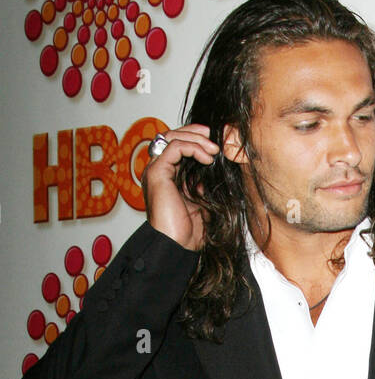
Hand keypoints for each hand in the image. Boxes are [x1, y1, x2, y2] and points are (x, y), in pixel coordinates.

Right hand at [141, 124, 219, 250]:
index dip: (194, 140)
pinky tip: (206, 158)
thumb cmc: (187, 232)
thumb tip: (211, 170)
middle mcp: (158, 171)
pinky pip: (174, 147)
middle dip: (193, 133)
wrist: (177, 245)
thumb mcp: (201, 202)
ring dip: (195, 139)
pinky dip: (192, 147)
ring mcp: (156, 170)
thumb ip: (202, 185)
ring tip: (213, 149)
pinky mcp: (157, 172)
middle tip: (212, 137)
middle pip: (171, 136)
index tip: (213, 145)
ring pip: (172, 138)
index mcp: (166, 177)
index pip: (177, 147)